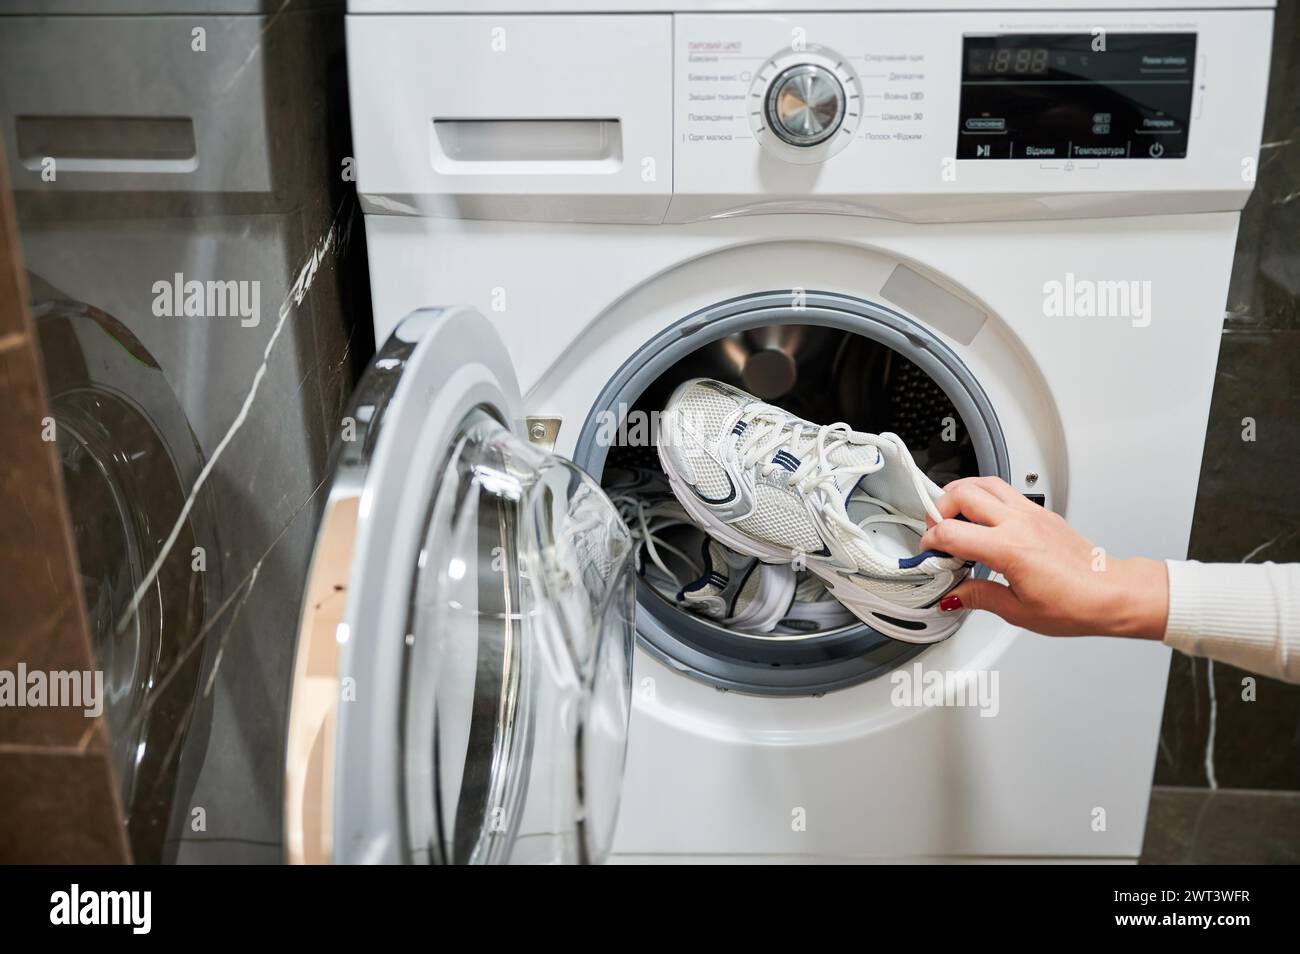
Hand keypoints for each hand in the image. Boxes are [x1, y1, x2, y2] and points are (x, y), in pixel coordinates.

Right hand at [919, 476, 1168, 638]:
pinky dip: (983, 494)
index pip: (952, 532)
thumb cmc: (1076, 604)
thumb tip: (953, 596)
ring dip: (960, 493)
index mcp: (1010, 549)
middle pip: (962, 494)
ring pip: (984, 482)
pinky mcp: (1041, 512)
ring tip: (952, 514)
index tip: (929, 554)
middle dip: (938, 510)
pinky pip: (1004, 489)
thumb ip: (978, 597)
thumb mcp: (1018, 611)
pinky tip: (980, 515)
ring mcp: (1031, 513)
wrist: (1111, 592)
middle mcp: (1020, 523)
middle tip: (935, 531)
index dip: (931, 542)